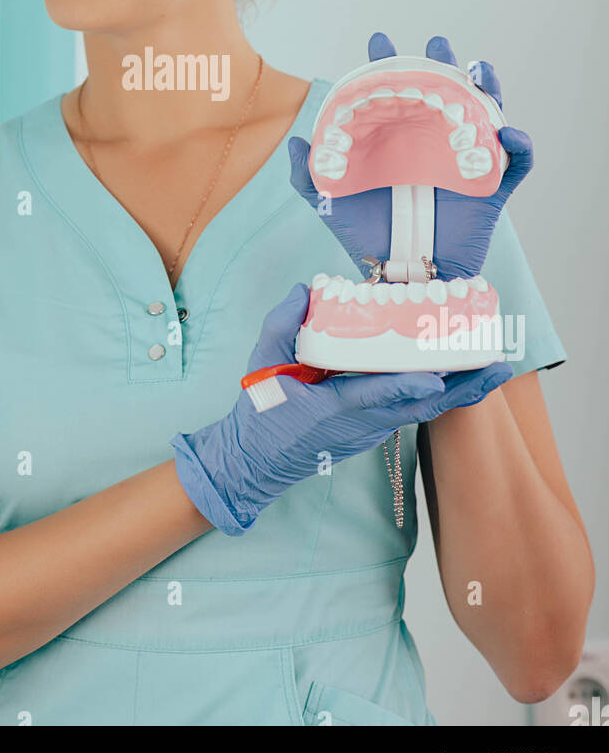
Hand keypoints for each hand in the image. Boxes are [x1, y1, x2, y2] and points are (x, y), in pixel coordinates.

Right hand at [169, 284, 511, 533]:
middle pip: (419, 407)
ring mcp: (372, 430)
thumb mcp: (261, 366)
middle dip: (461, 388)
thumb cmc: (260, 413)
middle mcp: (360, 423)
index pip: (370, 396)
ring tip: (496, 367)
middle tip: (497, 366)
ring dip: (462, 391)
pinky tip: (465, 375)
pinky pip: (417, 411)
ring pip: (425, 411)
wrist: (257, 462)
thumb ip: (281, 325)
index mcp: (329, 408)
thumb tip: (307, 290)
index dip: (403, 387)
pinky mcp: (377, 429)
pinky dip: (444, 395)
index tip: (435, 378)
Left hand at [288, 33, 533, 279]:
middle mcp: (434, 142)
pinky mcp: (493, 188)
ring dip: (488, 87)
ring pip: (487, 114)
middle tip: (436, 43)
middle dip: (443, 61)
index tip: (379, 39)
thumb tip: (295, 141)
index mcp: (399, 137)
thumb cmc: (368, 237)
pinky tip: (507, 132)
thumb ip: (308, 173)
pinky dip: (520, 143)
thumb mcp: (331, 203)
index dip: (389, 63)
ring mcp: (467, 161)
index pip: (397, 91)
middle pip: (447, 91)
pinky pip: (517, 162)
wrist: (402, 277)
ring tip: (477, 71)